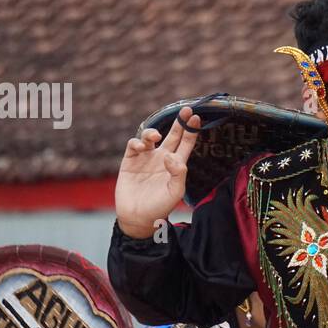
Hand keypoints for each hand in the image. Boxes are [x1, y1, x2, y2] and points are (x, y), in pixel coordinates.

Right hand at [115, 106, 199, 238]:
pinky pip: (134, 145)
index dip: (191, 131)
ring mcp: (146, 158)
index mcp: (176, 165)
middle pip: (172, 136)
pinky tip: (141, 147)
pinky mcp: (130, 161)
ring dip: (153, 132)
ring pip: (150, 137)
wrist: (138, 218)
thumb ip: (179, 173)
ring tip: (156, 137)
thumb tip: (171, 155)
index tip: (196, 118)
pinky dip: (137, 142)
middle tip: (186, 110)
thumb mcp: (175, 191)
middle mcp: (162, 158)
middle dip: (179, 122)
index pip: (185, 144)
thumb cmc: (160, 207)